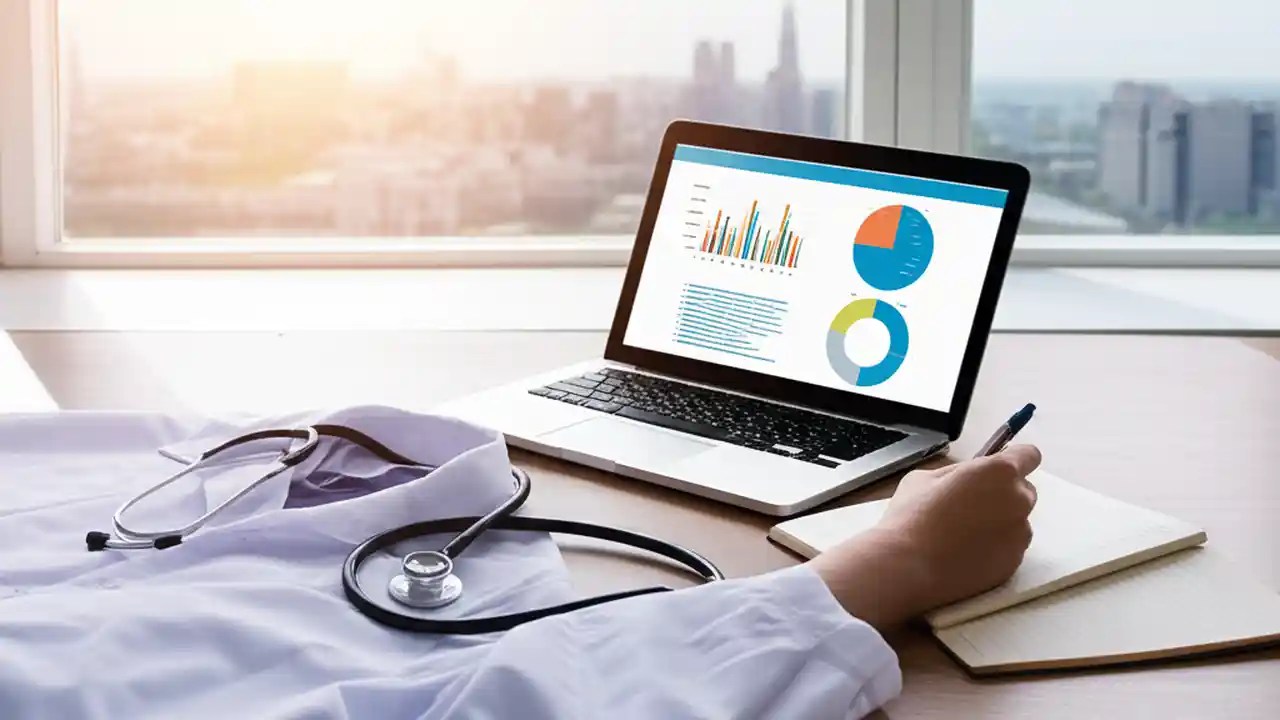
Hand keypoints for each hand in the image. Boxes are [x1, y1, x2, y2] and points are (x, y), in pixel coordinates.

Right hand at [808, 445, 1041, 631]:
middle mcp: (1020, 500)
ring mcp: (1020, 534)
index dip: (1013, 459)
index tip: (995, 470)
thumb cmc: (912, 515)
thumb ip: (958, 472)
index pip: (1029, 455)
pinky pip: (1010, 546)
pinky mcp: (1015, 562)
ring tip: (965, 534)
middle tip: (970, 504)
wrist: (909, 567)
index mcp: (1000, 472)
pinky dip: (995, 547)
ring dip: (1000, 521)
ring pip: (1017, 520)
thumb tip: (970, 477)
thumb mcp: (926, 477)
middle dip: (1004, 492)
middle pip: (1024, 489)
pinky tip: (966, 553)